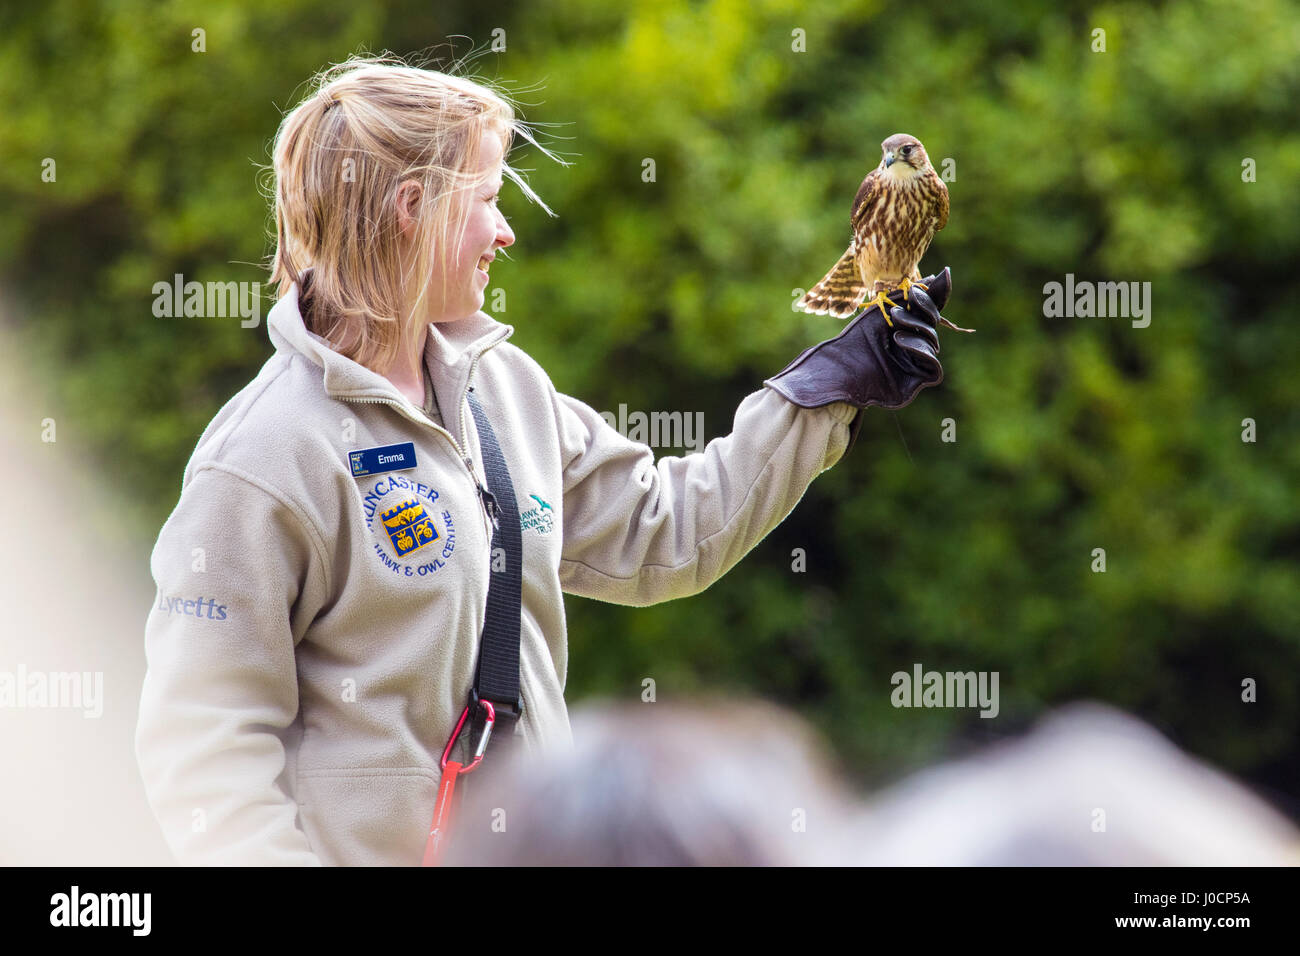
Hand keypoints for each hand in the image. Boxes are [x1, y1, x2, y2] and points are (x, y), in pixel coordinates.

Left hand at [765, 267, 955, 413]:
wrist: (839, 369)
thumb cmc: (855, 339)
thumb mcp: (882, 312)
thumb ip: (908, 297)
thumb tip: (937, 276)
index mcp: (906, 327)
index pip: (929, 310)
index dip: (934, 295)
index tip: (936, 277)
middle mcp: (913, 345)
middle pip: (933, 324)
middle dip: (922, 310)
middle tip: (903, 303)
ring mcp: (916, 365)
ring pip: (932, 342)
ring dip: (915, 328)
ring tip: (894, 327)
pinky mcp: (917, 382)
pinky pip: (932, 365)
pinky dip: (919, 349)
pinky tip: (900, 341)